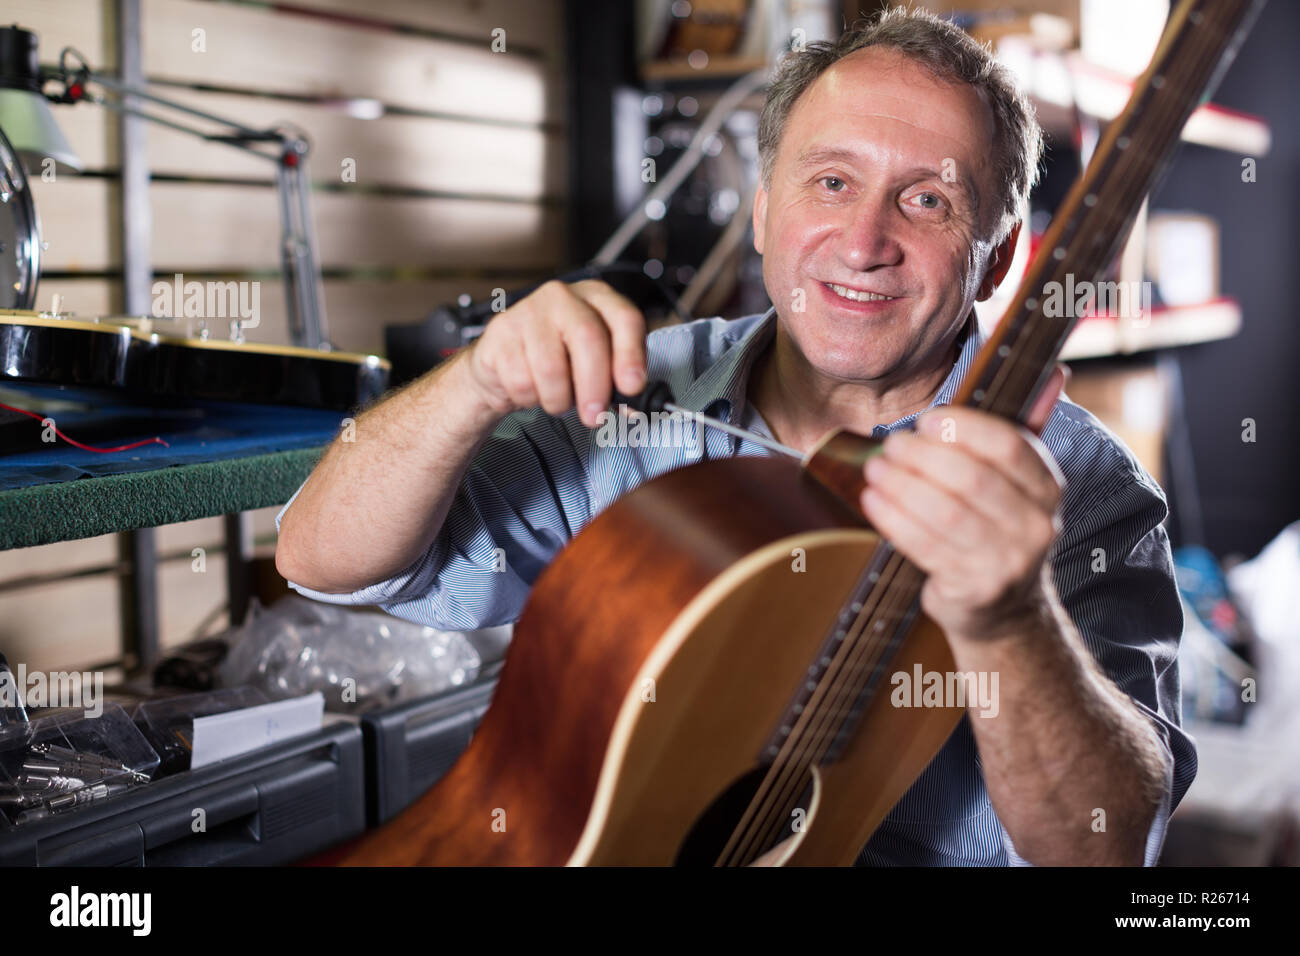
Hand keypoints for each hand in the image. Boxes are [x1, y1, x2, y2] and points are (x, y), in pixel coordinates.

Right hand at [460, 279, 647, 427]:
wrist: (504, 365)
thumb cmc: (559, 361)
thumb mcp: (595, 365)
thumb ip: (618, 382)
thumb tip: (634, 408)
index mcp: (597, 298)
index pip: (624, 318)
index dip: (631, 354)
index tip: (632, 388)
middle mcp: (563, 297)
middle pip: (588, 337)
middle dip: (595, 386)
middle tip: (594, 416)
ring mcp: (528, 311)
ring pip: (551, 366)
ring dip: (558, 399)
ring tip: (558, 400)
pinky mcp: (500, 333)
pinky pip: (520, 379)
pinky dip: (529, 398)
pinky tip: (531, 389)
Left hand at [860, 364, 1068, 641]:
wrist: (1005, 610)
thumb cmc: (1000, 528)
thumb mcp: (1021, 482)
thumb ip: (1029, 427)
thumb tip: (1055, 371)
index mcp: (1048, 488)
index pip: (1009, 445)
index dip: (963, 428)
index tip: (927, 421)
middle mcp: (1036, 525)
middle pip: (972, 478)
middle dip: (923, 457)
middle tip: (890, 444)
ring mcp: (1008, 561)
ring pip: (945, 513)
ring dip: (901, 485)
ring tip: (874, 468)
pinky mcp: (974, 588)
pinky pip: (925, 546)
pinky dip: (893, 519)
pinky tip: (872, 500)